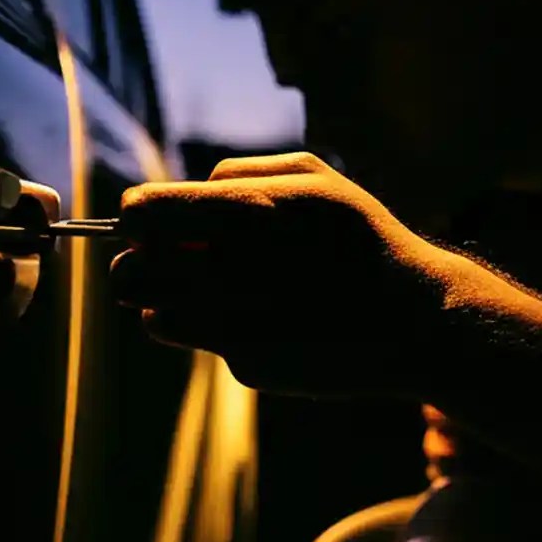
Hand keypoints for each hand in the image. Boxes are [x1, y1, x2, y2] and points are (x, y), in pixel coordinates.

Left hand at [110, 152, 461, 395]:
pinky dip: (217, 329)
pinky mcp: (246, 366)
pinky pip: (204, 342)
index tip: (154, 223)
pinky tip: (263, 318)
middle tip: (164, 260)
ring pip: (154, 313)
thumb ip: (237, 175)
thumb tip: (183, 194)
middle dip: (140, 264)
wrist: (411, 317)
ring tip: (211, 288)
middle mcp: (226, 272)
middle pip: (130, 272)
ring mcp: (233, 326)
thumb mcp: (310, 176)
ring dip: (167, 299)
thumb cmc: (358, 237)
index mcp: (238, 215)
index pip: (139, 215)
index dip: (140, 218)